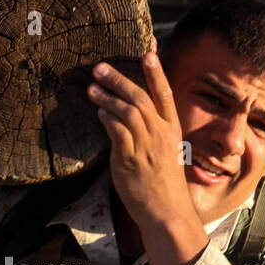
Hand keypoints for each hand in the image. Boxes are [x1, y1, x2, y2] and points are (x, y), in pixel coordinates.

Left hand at [87, 54, 192, 233]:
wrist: (166, 211)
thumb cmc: (163, 184)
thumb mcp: (164, 153)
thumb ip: (150, 133)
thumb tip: (125, 117)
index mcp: (172, 130)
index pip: (164, 95)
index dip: (155, 73)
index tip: (147, 52)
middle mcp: (161, 134)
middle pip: (140, 98)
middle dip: (119, 80)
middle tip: (100, 67)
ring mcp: (146, 147)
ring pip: (127, 112)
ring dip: (108, 97)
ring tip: (92, 87)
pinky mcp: (130, 160)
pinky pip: (118, 133)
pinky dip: (108, 119)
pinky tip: (98, 111)